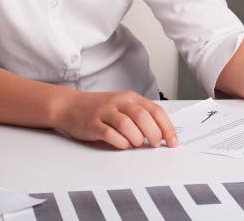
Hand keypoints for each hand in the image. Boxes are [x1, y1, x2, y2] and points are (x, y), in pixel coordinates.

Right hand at [54, 90, 178, 149]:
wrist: (70, 106)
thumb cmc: (99, 109)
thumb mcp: (122, 106)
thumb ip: (140, 116)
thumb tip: (161, 134)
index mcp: (130, 98)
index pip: (155, 110)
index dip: (167, 127)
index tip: (172, 141)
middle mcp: (119, 102)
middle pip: (143, 117)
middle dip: (154, 134)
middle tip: (154, 144)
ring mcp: (106, 112)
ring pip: (128, 125)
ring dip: (137, 139)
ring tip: (136, 144)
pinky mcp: (94, 124)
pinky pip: (111, 134)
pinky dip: (120, 143)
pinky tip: (122, 145)